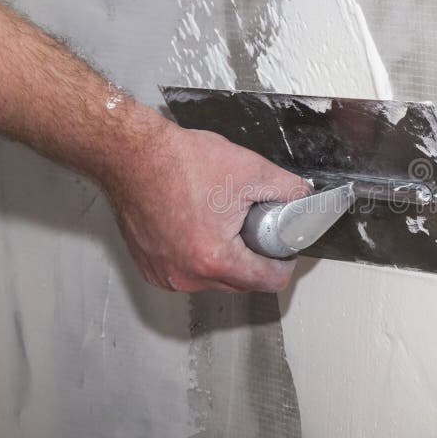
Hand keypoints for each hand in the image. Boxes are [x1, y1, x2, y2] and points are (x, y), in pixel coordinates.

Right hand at [104, 122, 309, 292]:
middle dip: (254, 259)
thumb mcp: (250, 169)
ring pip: (214, 280)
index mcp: (214, 258)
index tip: (284, 249)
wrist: (132, 154)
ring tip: (222, 223)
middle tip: (253, 227)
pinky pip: (187, 272)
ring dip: (225, 259)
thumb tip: (304, 198)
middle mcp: (187, 275)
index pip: (268, 282)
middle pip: (242, 283)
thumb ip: (288, 189)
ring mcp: (165, 274)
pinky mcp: (151, 267)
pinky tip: (198, 227)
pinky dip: (198, 256)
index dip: (284, 263)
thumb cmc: (179, 161)